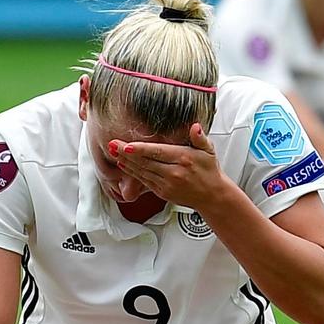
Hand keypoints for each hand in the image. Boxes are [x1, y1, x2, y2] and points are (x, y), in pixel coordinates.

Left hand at [111, 123, 229, 210]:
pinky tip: (123, 165)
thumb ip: (200, 137)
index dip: (141, 149)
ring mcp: (167, 184)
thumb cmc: (209, 171)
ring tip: (113, 152)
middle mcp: (174, 172)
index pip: (158, 152)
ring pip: (142, 172)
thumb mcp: (208, 151)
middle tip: (112, 144)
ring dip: (126, 162)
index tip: (127, 145)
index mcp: (184, 159)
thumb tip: (195, 126)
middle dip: (126, 153)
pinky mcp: (162, 192)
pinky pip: (144, 181)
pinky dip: (132, 173)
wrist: (211, 196)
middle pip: (146, 162)